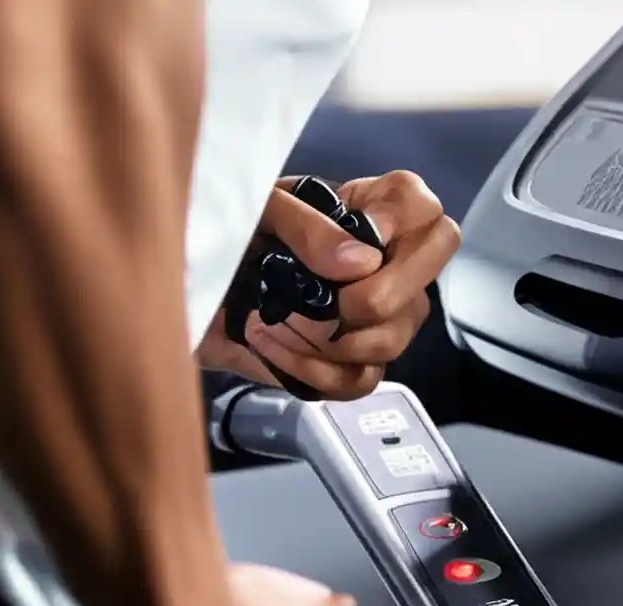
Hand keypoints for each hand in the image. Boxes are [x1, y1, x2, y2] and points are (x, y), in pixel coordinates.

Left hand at [198, 171, 460, 399]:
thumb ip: (305, 224)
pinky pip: (360, 380)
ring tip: (278, 320)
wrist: (196, 292)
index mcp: (369, 212)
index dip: (401, 221)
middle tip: (331, 299)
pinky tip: (275, 348)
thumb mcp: (257, 210)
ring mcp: (375, 317)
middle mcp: (385, 265)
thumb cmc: (230, 238)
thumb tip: (358, 261)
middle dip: (379, 296)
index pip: (423, 208)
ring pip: (394, 337)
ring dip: (332, 339)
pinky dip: (314, 370)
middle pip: (426, 281)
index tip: (365, 231)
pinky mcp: (351, 362)